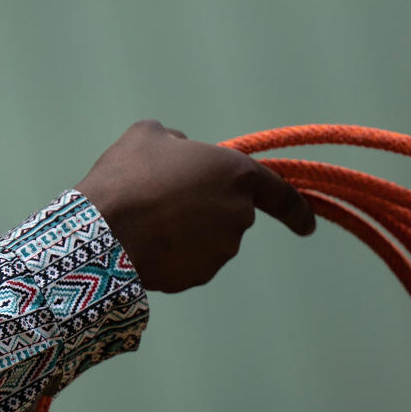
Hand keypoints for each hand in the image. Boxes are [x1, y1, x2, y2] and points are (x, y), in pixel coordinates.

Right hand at [75, 120, 315, 292]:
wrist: (102, 232)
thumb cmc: (128, 176)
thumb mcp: (148, 135)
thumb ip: (178, 141)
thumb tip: (180, 152)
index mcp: (236, 174)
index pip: (281, 193)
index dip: (297, 210)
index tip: (308, 225)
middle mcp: (238, 215)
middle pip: (229, 212)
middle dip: (204, 207)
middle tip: (162, 196)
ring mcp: (220, 251)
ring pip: (207, 239)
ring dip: (186, 231)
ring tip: (146, 219)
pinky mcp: (197, 276)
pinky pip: (189, 262)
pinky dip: (172, 255)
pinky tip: (144, 243)